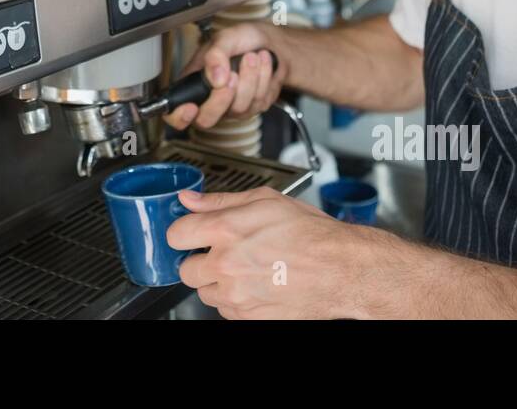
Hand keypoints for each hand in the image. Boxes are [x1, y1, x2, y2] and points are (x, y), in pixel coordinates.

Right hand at [163, 23, 286, 130]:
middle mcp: (210, 99)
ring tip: (251, 56)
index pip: (175, 113)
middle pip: (207, 119)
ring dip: (250, 78)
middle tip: (233, 74)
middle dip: (222, 97)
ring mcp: (231, 107)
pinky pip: (257, 102)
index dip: (179, 116)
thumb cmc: (243, 39)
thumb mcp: (224, 38)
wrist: (270, 42)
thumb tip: (214, 77)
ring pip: (238, 109)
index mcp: (193, 83)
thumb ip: (215, 55)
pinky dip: (263, 78)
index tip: (191, 107)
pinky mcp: (252, 108)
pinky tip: (262, 64)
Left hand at [167, 187, 403, 318]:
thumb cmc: (311, 233)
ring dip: (216, 281)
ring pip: (204, 293)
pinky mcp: (248, 316)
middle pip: (184, 270)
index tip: (192, 233)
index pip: (175, 236)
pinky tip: (254, 283)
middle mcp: (226, 265)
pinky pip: (225, 310)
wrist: (340, 270)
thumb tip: (189, 199)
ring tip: (244, 268)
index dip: (183, 233)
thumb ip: (220, 200)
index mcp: (227, 230)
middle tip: (221, 252)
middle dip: (199, 260)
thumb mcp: (265, 200)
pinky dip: (234, 299)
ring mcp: (236, 294)